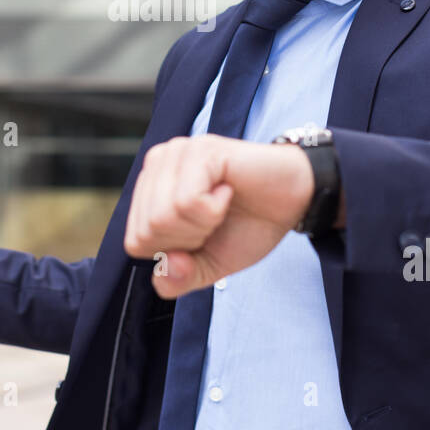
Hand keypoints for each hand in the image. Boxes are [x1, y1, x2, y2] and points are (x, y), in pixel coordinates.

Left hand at [122, 133, 313, 298]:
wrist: (294, 200)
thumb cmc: (249, 225)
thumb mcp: (208, 265)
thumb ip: (178, 279)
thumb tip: (165, 267)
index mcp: (150, 189)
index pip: (135, 243)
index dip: (174, 252)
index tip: (204, 232)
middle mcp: (157, 164)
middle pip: (147, 231)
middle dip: (189, 239)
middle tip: (216, 217)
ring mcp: (177, 153)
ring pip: (164, 217)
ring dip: (203, 224)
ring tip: (222, 203)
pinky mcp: (200, 151)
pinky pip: (188, 202)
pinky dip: (214, 210)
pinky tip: (228, 191)